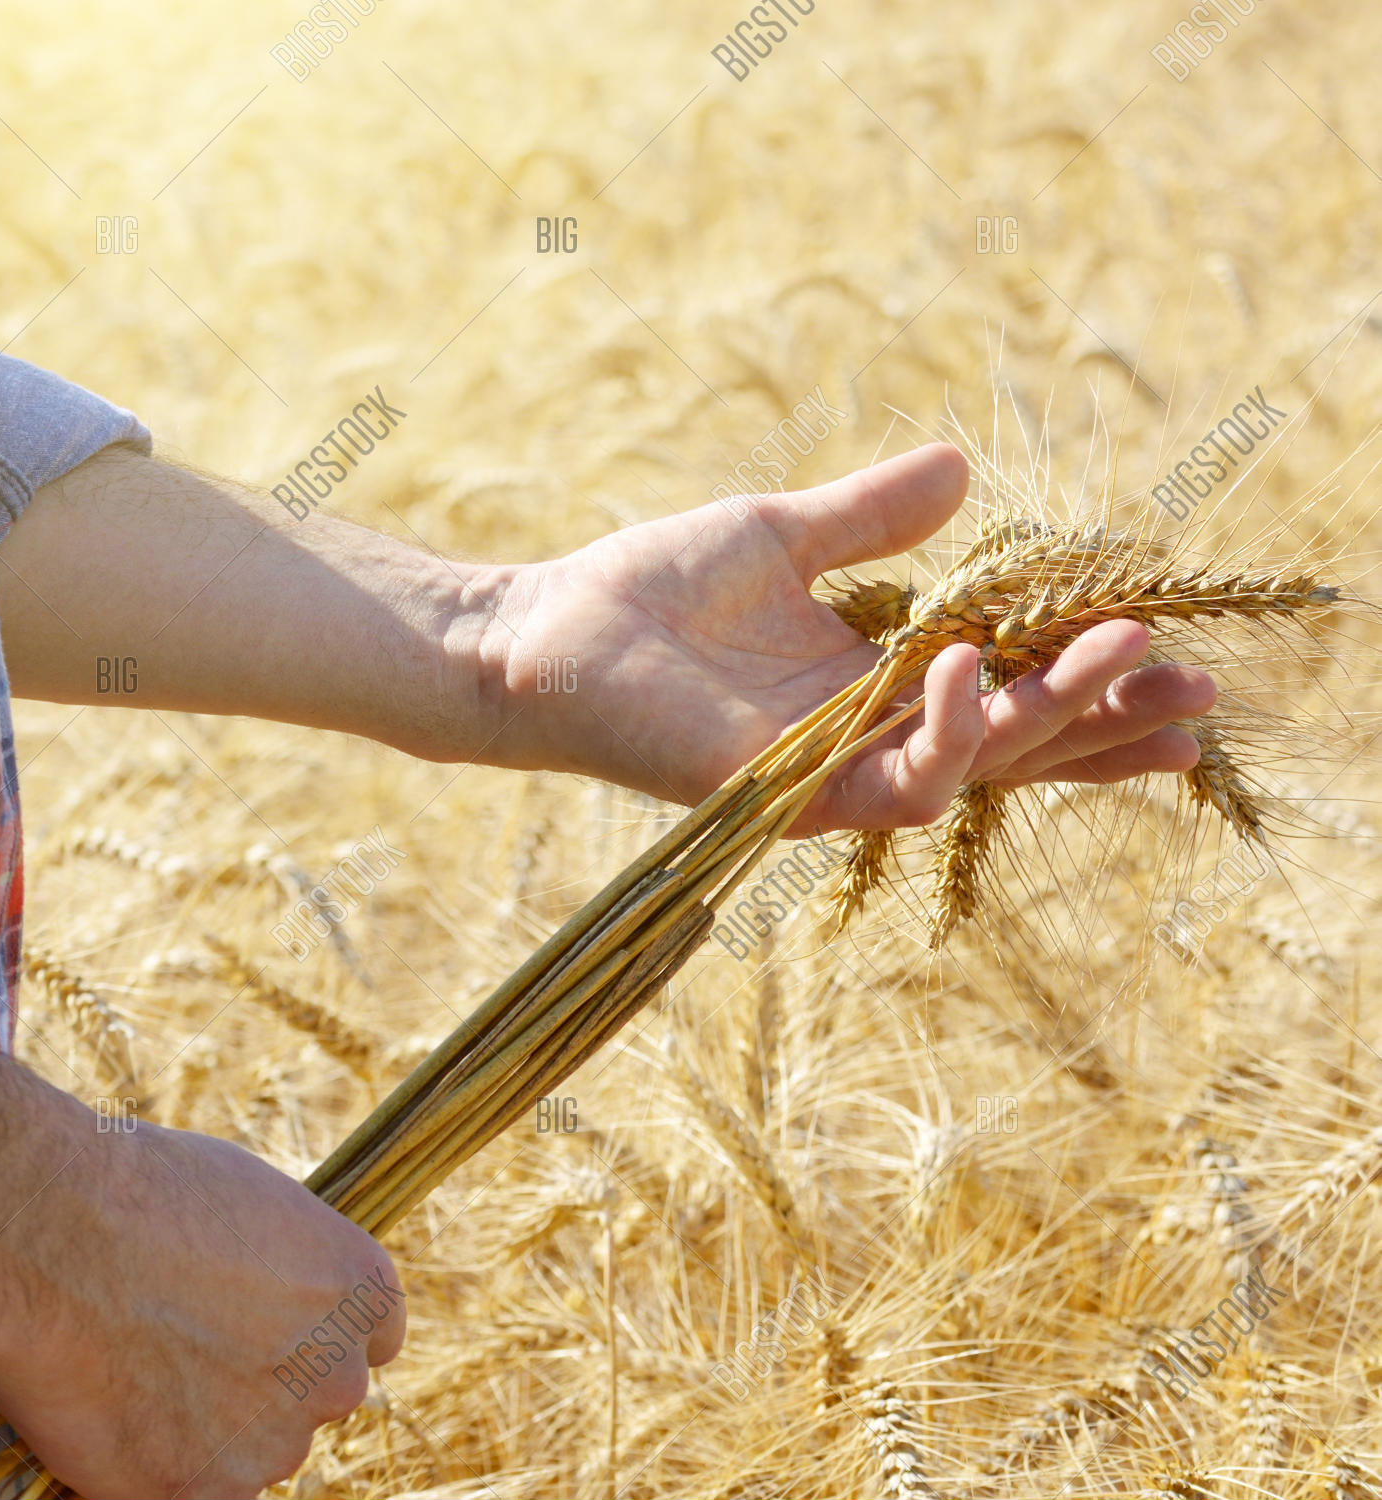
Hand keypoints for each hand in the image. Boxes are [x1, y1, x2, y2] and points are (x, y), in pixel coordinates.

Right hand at [0, 1097, 404, 1498]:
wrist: (62, 1237)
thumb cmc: (151, 1195)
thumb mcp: (260, 1205)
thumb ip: (291, 1269)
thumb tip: (277, 1292)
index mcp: (363, 1294)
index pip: (371, 1340)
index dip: (313, 1336)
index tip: (269, 1330)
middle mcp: (337, 1376)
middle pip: (311, 1399)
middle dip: (264, 1385)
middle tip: (185, 1350)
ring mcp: (273, 1443)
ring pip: (251, 1452)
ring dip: (208, 1431)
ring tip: (136, 1370)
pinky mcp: (200, 1493)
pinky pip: (191, 1494)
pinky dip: (157, 1471)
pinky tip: (115, 1414)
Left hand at [486, 444, 1216, 833]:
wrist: (545, 630)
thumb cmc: (650, 589)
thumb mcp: (781, 534)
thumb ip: (870, 516)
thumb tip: (962, 469)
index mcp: (872, 686)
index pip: (1005, 694)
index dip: (1089, 683)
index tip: (1174, 650)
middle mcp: (863, 741)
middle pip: (1014, 747)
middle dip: (1105, 721)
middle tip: (1193, 687)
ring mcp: (828, 777)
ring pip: (972, 773)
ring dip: (1049, 719)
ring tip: (1116, 654)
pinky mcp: (785, 792)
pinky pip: (889, 785)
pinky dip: (940, 734)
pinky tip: (970, 670)